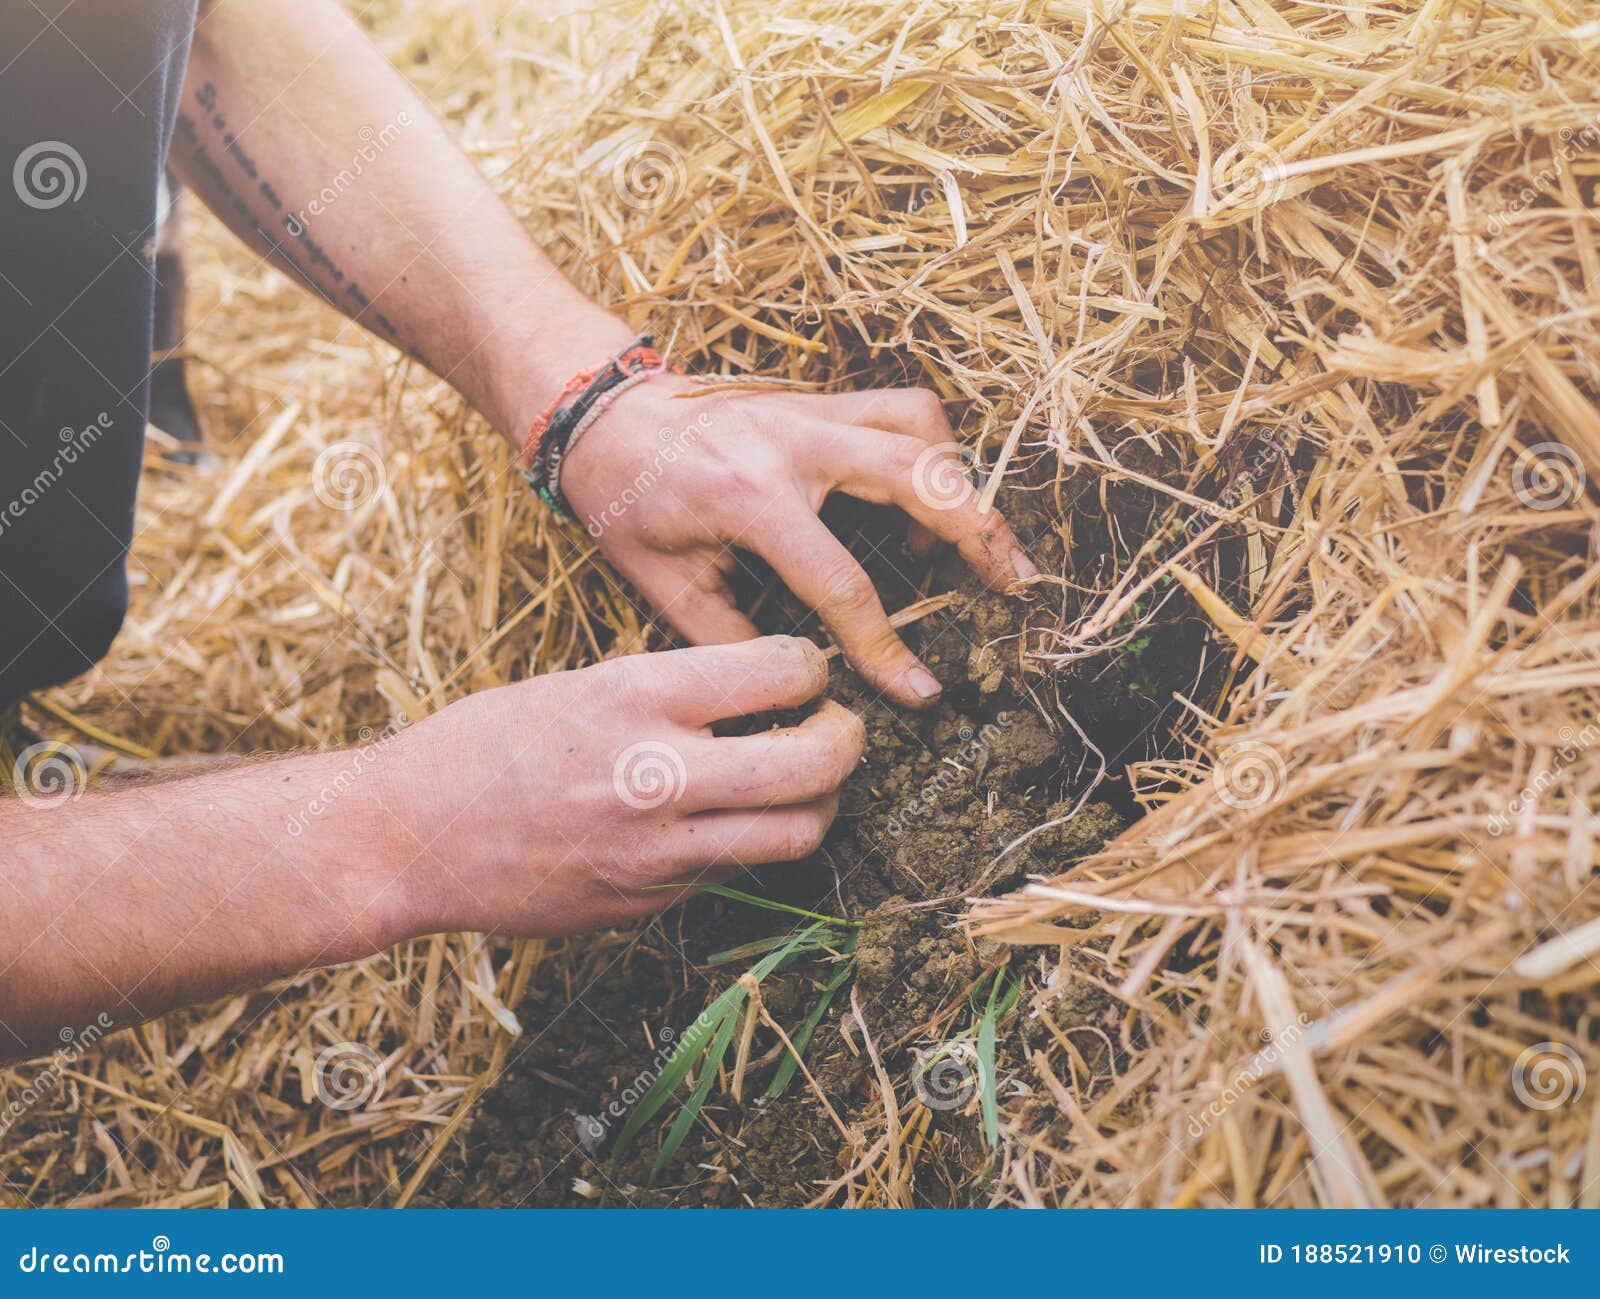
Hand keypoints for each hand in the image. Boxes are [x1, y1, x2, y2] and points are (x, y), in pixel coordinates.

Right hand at [386, 636, 862, 937]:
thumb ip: (668, 692)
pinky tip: (727, 823)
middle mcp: (658, 771)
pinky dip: (750, 845)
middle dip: (847, 740)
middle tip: (836, 729)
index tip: (805, 672)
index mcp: (638, 694)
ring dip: (818, 804)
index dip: (812, 667)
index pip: (782, 669)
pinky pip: (735, 873)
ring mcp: (656, 847)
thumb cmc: (482, 746)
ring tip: (801, 784)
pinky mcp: (646, 901)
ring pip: (797, 832)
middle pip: (814, 762)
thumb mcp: (578, 686)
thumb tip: (753, 694)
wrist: (407, 837)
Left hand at [561, 378, 1036, 708]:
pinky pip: (901, 408)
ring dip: (960, 482)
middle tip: (1014, 583)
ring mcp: (812, 409)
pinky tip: (927, 497)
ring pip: (922, 426)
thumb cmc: (624, 502)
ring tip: (978, 543)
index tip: (920, 690)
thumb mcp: (664, 583)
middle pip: (917, 476)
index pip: (843, 582)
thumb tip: (796, 691)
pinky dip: (930, 448)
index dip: (886, 647)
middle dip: (976, 533)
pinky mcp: (820, 398)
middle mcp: (793, 442)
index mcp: (751, 498)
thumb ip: (733, 638)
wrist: (600, 415)